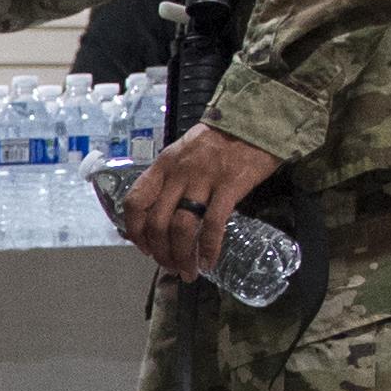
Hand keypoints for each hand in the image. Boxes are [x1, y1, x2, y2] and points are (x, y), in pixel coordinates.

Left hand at [121, 122, 280, 281]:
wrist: (256, 119)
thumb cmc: (221, 138)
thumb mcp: (185, 152)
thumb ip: (172, 178)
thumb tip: (163, 213)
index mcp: (164, 165)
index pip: (135, 201)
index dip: (135, 230)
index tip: (144, 248)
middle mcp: (178, 173)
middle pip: (157, 222)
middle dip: (160, 252)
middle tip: (170, 267)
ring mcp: (203, 179)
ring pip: (181, 227)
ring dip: (182, 256)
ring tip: (188, 271)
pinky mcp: (230, 185)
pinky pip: (213, 224)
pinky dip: (208, 248)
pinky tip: (209, 262)